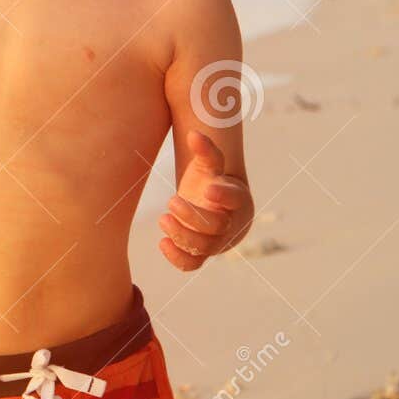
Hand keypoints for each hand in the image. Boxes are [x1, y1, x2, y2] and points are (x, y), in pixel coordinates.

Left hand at [158, 130, 250, 272]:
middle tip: (171, 201)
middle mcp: (229, 223)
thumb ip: (205, 151)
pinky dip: (178, 259)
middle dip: (192, 216)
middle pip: (215, 226)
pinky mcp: (201, 254)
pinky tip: (162, 243)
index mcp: (235, 199)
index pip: (233, 198)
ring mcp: (215, 241)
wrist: (219, 211)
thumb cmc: (212, 184)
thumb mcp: (210, 167)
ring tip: (163, 219)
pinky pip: (192, 264)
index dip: (223, 194)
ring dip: (182, 236)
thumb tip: (193, 134)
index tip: (208, 188)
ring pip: (203, 247)